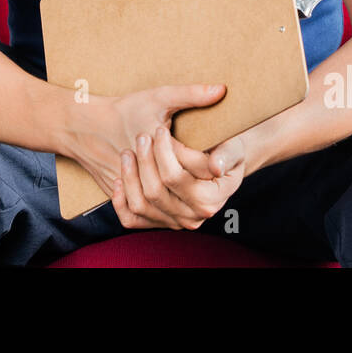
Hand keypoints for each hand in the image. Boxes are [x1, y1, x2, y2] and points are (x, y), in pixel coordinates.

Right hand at [64, 83, 226, 200]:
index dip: (213, 160)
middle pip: (183, 192)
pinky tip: (162, 196)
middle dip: (192, 173)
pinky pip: (138, 217)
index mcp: (158, 150)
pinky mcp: (120, 200)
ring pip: (162, 209)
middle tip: (190, 159)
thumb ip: (192, 95)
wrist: (83, 126)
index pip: (201, 167)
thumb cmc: (123, 110)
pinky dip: (153, 211)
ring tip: (177, 176)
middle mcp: (142, 177)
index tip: (210, 149)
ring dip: (177, 194)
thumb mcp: (160, 97)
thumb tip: (222, 90)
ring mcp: (129, 193)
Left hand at [112, 126, 247, 229]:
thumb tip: (216, 166)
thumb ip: (227, 154)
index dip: (164, 151)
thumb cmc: (225, 150)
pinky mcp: (158, 222)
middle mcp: (193, 216)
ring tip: (129, 151)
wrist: (219, 163)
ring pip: (141, 204)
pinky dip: (120, 201)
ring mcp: (175, 221)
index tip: (159, 130)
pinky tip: (118, 178)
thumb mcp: (233, 147)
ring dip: (129, 176)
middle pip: (156, 190)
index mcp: (210, 200)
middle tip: (142, 136)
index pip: (177, 176)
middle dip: (145, 160)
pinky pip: (132, 219)